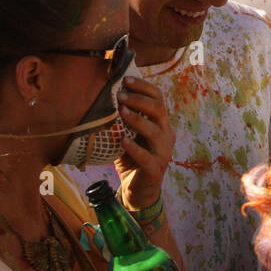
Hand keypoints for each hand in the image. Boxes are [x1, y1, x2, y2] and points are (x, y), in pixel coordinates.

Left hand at [113, 76, 174, 211]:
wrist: (138, 190)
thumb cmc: (131, 159)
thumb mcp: (128, 135)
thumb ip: (122, 119)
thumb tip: (104, 97)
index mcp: (161, 125)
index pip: (159, 99)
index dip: (144, 87)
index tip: (126, 79)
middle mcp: (166, 136)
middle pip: (159, 111)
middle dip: (139, 100)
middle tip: (120, 95)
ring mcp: (163, 154)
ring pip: (155, 132)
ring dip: (137, 120)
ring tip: (121, 112)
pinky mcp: (155, 171)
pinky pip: (147, 157)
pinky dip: (135, 148)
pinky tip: (123, 141)